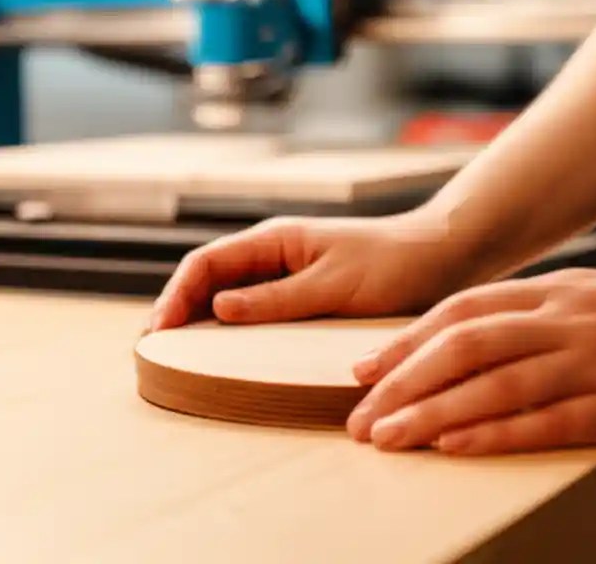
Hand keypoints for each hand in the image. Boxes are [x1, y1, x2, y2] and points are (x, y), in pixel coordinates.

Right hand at [148, 210, 470, 330]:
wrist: (445, 257)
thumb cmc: (396, 264)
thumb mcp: (335, 286)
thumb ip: (277, 298)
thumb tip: (218, 308)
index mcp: (275, 240)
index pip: (205, 264)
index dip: (175, 295)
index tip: (158, 330)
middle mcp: (273, 255)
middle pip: (206, 280)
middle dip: (175, 310)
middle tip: (151, 350)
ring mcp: (285, 276)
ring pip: (225, 297)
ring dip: (197, 323)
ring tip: (174, 356)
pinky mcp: (300, 297)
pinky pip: (252, 313)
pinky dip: (229, 332)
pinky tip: (221, 356)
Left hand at [345, 267, 595, 454]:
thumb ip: (551, 314)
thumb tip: (491, 338)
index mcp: (561, 292)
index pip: (462, 310)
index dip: (406, 340)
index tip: (365, 368)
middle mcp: (568, 320)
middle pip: (460, 344)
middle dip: (399, 380)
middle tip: (358, 415)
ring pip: (491, 382)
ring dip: (428, 411)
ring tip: (386, 438)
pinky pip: (545, 420)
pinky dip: (491, 432)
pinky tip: (452, 446)